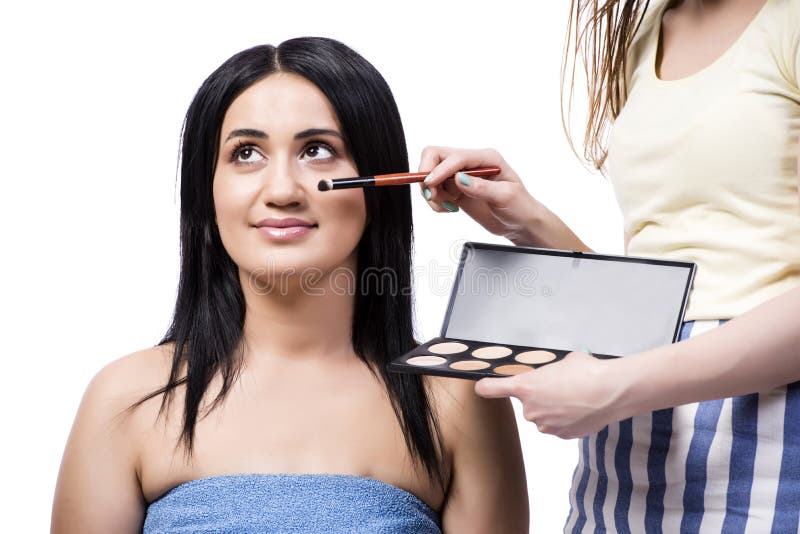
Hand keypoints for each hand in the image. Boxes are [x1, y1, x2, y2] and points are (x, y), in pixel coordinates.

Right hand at [418, 146, 540, 245]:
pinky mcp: (455, 190)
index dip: (440, 169)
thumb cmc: (520, 207)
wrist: (520, 223)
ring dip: (432, 192)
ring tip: (447, 207)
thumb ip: (482, 188)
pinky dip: (435, 200)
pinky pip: (434, 190)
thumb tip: (459, 179)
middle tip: (433, 196)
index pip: (455, 157)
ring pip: (431, 174)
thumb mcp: (506, 197)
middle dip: (428, 175)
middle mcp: (471, 163)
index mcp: (486, 158)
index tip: (430, 184)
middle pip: (436, 156)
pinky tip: (450, 208)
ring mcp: (461, 176)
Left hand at [474, 351, 628, 438]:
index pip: (492, 389)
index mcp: (525, 387)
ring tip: (575, 397)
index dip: (486, 387)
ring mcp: (546, 425)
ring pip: (543, 416)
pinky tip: (581, 409)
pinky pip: (558, 426)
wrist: (611, 392)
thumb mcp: (563, 361)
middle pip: (527, 403)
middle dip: (540, 396)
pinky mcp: (562, 435)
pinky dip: (566, 419)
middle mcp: (531, 409)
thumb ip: (551, 370)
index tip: (482, 386)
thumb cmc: (588, 371)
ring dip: (554, 409)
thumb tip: (557, 373)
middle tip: (560, 387)